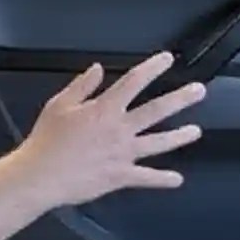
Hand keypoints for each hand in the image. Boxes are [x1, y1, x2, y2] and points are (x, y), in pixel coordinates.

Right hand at [12, 51, 205, 209]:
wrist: (41, 175)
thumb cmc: (46, 141)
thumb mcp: (59, 105)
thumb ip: (81, 86)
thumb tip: (97, 70)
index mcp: (104, 109)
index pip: (133, 82)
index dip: (153, 68)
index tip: (167, 59)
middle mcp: (119, 129)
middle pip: (156, 110)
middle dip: (180, 99)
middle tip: (198, 91)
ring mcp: (123, 153)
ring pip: (158, 142)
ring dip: (180, 136)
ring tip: (196, 131)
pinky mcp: (120, 176)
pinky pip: (146, 178)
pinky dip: (163, 179)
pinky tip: (177, 179)